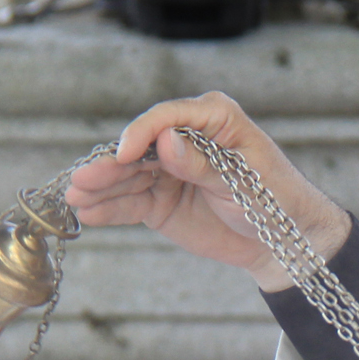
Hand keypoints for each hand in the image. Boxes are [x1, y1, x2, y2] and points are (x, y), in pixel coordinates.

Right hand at [64, 91, 350, 291]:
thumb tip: (166, 139)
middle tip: (82, 179)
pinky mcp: (160, 201)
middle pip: (139, 148)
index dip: (142, 133)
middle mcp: (183, 139)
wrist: (283, 241)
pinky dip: (109, 208)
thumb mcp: (243, 181)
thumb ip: (203, 164)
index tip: (125, 154)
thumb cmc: (275, 199)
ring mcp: (168, 171)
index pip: (167, 118)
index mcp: (212, 118)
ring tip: (74, 197)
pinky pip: (130, 203)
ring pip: (128, 176)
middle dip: (110, 164)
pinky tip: (87, 213)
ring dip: (101, 187)